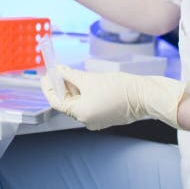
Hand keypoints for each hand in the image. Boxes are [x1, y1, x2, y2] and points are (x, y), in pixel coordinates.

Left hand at [41, 65, 189, 130]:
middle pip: (67, 102)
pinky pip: (89, 104)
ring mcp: (97, 120)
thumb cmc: (118, 88)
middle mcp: (87, 120)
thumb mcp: (89, 78)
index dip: (49, 87)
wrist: (144, 95)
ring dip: (72, 88)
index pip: (56, 101)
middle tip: (56, 70)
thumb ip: (69, 75)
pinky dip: (83, 93)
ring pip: (78, 102)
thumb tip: (58, 70)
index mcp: (80, 113)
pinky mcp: (106, 116)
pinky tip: (83, 81)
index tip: (45, 75)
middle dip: (61, 86)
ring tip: (69, 73)